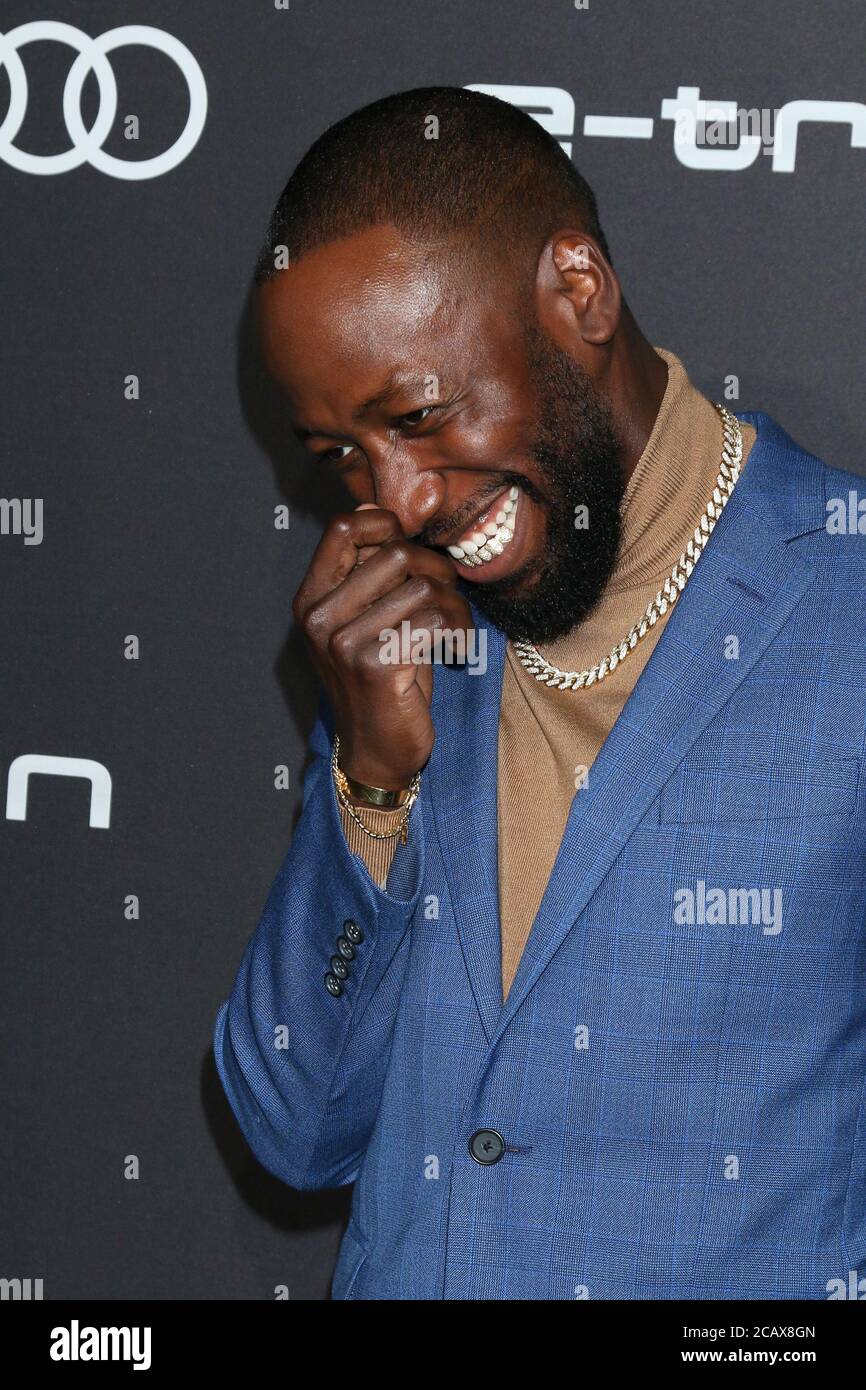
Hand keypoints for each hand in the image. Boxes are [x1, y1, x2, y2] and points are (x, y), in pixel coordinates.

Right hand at [293, 504, 473, 787]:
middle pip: (395, 553)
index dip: (386, 525)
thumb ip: (365, 571)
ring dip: (454, 606)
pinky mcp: (374, 665)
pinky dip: (457, 632)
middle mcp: (319, 617)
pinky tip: (456, 650)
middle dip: (437, 571)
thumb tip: (371, 508)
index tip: (411, 550)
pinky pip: (433, 620)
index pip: (342, 528)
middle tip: (449, 597)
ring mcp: (343, 642)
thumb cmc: (381, 680)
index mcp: (311, 599)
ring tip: (456, 630)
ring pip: (422, 587)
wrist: (378, 749)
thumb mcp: (365, 620)